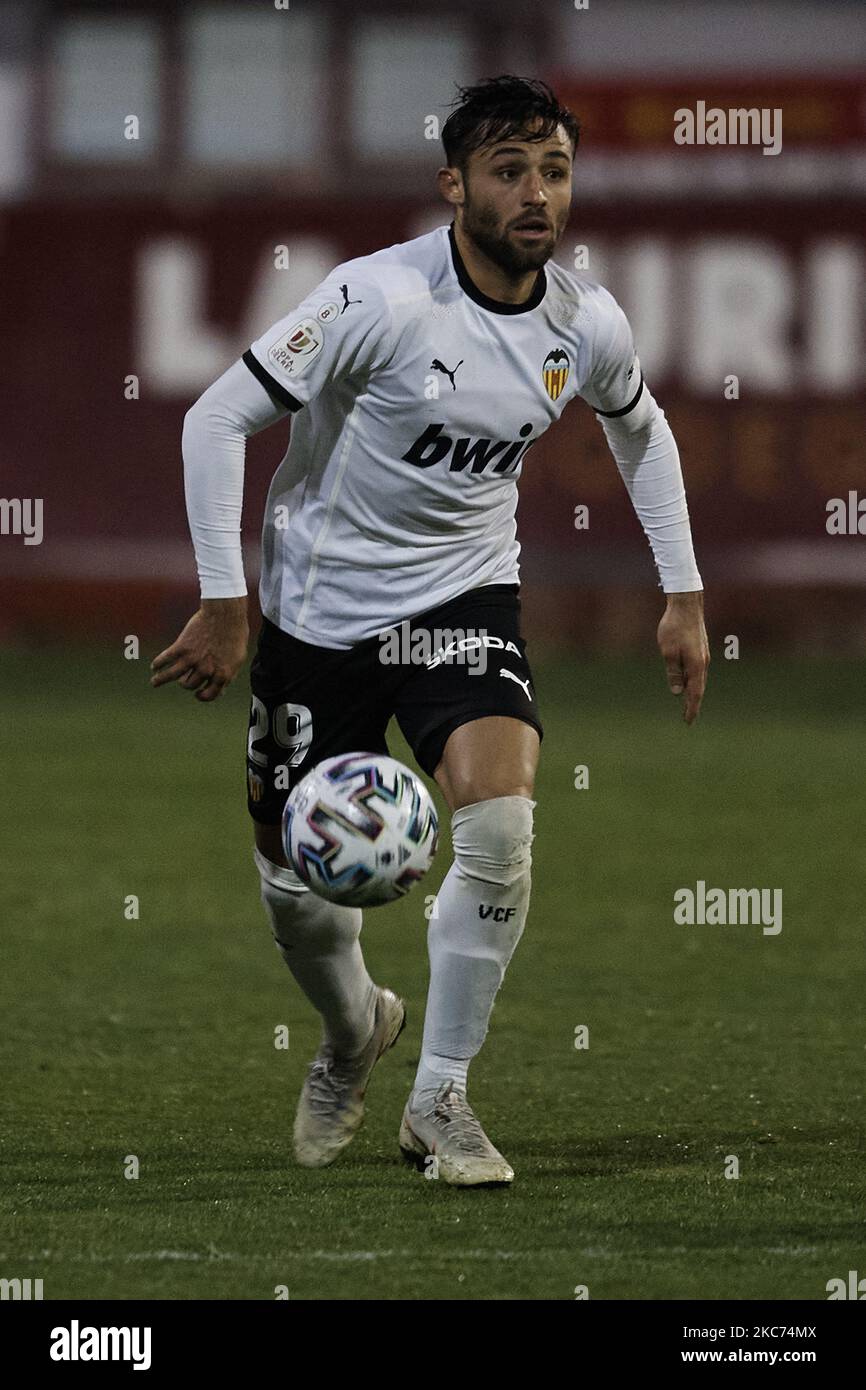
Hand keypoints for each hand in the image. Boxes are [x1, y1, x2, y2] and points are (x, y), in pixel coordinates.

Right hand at [150, 598, 248, 702]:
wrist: (225, 614)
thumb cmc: (235, 634)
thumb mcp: (238, 659)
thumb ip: (228, 675)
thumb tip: (221, 690)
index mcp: (221, 675)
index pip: (209, 695)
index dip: (203, 696)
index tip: (197, 694)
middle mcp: (206, 670)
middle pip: (189, 685)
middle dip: (185, 683)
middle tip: (181, 680)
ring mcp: (192, 658)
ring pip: (171, 675)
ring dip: (160, 680)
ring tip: (154, 682)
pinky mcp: (182, 646)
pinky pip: (165, 659)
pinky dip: (158, 663)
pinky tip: (154, 666)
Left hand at [657, 592, 708, 724]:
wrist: (687, 605)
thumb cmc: (674, 628)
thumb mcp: (668, 652)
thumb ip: (673, 673)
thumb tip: (677, 692)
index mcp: (696, 666)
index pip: (694, 693)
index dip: (691, 708)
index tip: (688, 722)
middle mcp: (703, 663)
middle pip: (698, 688)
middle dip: (693, 704)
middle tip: (688, 718)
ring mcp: (703, 655)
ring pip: (698, 679)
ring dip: (693, 692)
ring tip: (687, 704)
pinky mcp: (700, 649)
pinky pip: (697, 670)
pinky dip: (693, 680)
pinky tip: (688, 682)